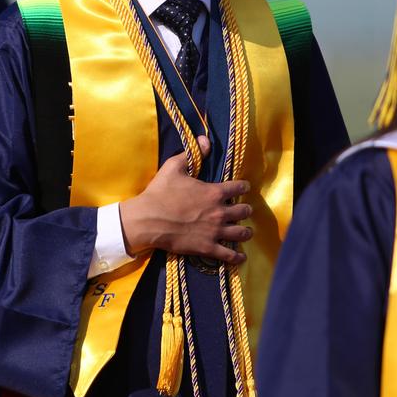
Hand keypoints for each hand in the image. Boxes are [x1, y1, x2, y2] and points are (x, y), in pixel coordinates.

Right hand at [119, 136, 252, 263]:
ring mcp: (215, 231)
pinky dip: (237, 257)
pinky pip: (228, 254)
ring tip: (247, 232)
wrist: (148, 220)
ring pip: (240, 233)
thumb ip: (192, 154)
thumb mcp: (174, 166)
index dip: (243, 186)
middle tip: (244, 210)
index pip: (238, 188)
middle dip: (245, 210)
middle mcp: (219, 212)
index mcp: (214, 192)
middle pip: (243, 211)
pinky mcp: (207, 247)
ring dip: (246, 232)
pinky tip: (241, 257)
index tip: (244, 187)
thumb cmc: (160, 192)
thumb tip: (205, 139)